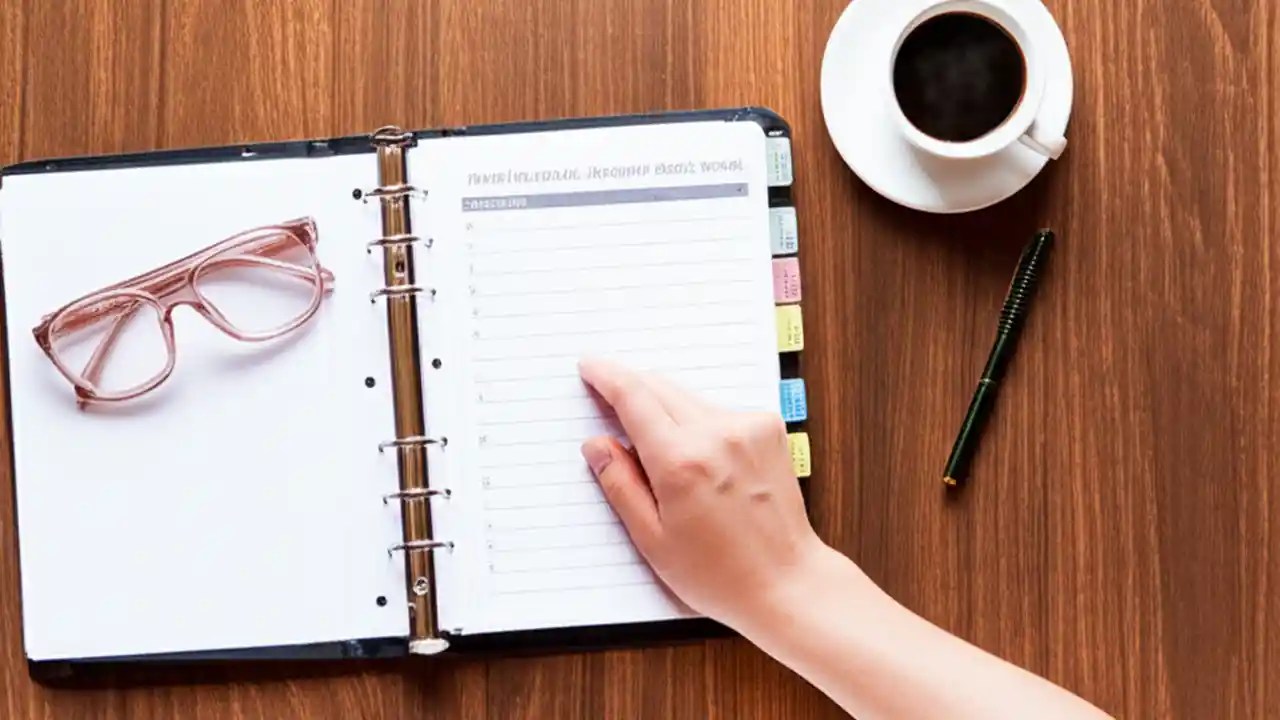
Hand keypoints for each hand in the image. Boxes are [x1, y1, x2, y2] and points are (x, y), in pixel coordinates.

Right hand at [578, 358, 828, 630]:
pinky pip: (719, 410)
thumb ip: (620, 484)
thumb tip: (597, 444)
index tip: (590, 366)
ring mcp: (747, 427)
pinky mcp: (768, 428)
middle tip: (610, 407)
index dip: (606, 377)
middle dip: (631, 390)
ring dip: (666, 411)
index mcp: (681, 462)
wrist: (786, 581)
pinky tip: (702, 461)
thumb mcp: (652, 539)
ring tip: (664, 458)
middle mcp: (717, 434)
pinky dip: (700, 423)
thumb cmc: (719, 574)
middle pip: (659, 388)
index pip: (633, 397)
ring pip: (689, 398)